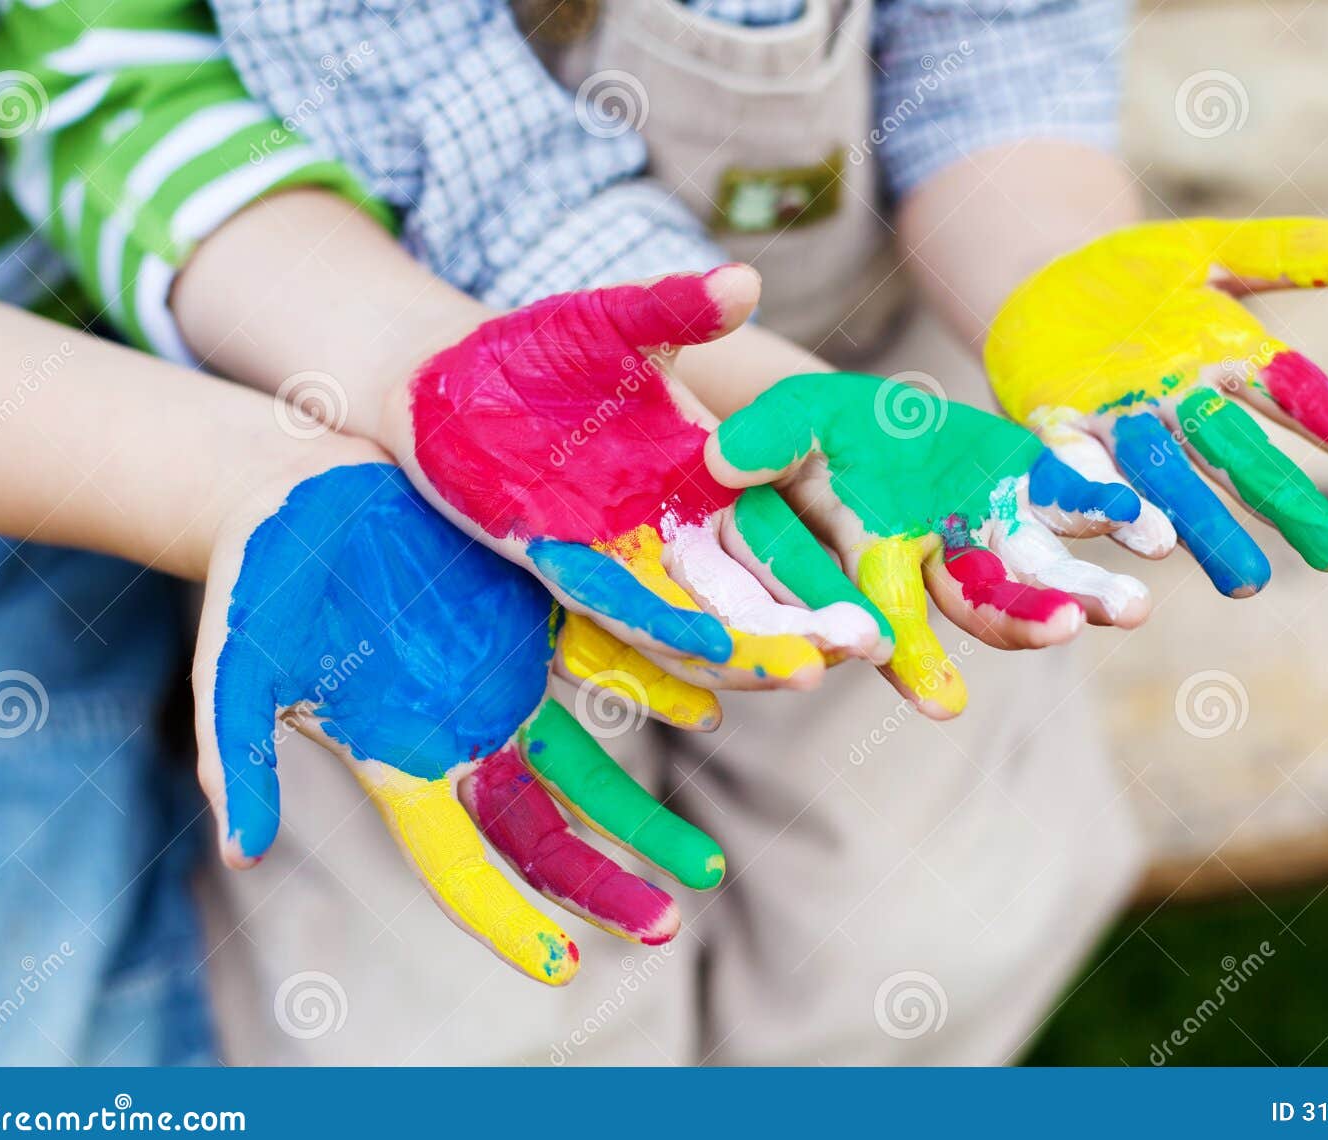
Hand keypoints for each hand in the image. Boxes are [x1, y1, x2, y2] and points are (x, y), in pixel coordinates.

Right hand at [194, 462, 726, 984]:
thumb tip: (242, 857)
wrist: (304, 486)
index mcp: (403, 765)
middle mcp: (468, 734)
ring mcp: (509, 678)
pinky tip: (710, 713)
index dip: (506, 918)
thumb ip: (240, 758)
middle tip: (666, 927)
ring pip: (593, 762)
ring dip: (649, 813)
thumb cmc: (258, 580)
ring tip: (710, 864)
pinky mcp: (538, 613)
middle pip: (547, 830)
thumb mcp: (236, 670)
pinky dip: (660, 687)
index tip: (562, 968)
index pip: (461, 862)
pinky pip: (611, 660)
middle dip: (603, 882)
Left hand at [385, 266, 888, 691]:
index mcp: (703, 474)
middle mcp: (670, 528)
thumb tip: (747, 278)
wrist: (444, 384)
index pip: (777, 529)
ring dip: (746, 648)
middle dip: (803, 622)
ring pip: (691, 618)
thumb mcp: (614, 322)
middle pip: (748, 589)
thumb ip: (676, 307)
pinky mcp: (560, 569)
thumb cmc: (536, 348)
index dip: (826, 562)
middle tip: (863, 651)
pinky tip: (706, 669)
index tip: (882, 589)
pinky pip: (615, 618)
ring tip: (801, 674)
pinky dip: (660, 644)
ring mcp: (617, 555)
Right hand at [706, 373, 1150, 718]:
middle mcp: (938, 561)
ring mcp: (989, 526)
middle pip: (980, 606)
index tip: (943, 701)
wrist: (869, 418)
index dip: (910, 659)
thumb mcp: (789, 422)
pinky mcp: (1030, 481)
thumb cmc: (815, 432)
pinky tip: (1150, 532)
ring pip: (1037, 572)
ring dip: (1083, 592)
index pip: (888, 621)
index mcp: (873, 565)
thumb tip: (724, 464)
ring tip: (1132, 609)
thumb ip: (766, 441)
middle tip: (1062, 628)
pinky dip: (1112, 514)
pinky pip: (1071, 500)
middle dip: (1020, 621)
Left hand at [984, 217, 1327, 596]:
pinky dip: (1105, 498)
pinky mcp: (1054, 425)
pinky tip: (1143, 539)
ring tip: (1247, 584)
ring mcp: (1118, 421)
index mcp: (1226, 358)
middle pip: (1242, 458)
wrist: (1037, 276)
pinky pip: (1076, 466)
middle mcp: (1177, 403)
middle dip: (1287, 506)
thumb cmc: (1134, 273)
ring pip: (1169, 482)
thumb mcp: (1204, 249)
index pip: (1298, 397)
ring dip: (1206, 532)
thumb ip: (1275, 253)